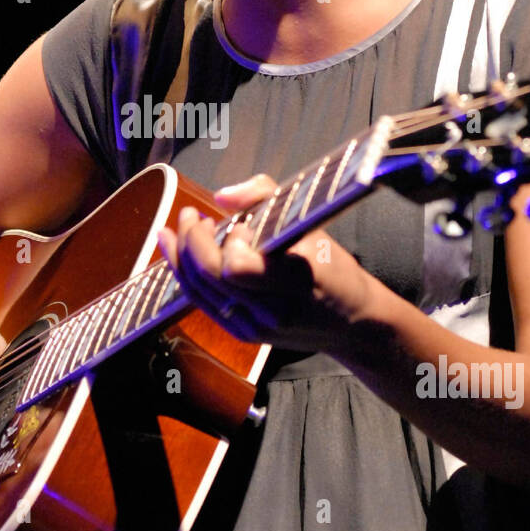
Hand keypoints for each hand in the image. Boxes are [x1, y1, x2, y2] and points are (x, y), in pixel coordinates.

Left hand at [156, 173, 376, 353]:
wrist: (352, 324)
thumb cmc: (333, 267)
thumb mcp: (312, 225)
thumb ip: (267, 198)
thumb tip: (222, 196)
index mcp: (296, 281)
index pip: (237, 266)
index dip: (228, 240)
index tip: (239, 224)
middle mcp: (272, 310)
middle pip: (210, 276)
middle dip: (191, 239)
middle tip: (192, 215)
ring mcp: (255, 327)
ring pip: (199, 291)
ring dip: (181, 255)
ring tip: (180, 228)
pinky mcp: (243, 335)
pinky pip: (203, 303)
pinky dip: (185, 275)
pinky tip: (177, 252)